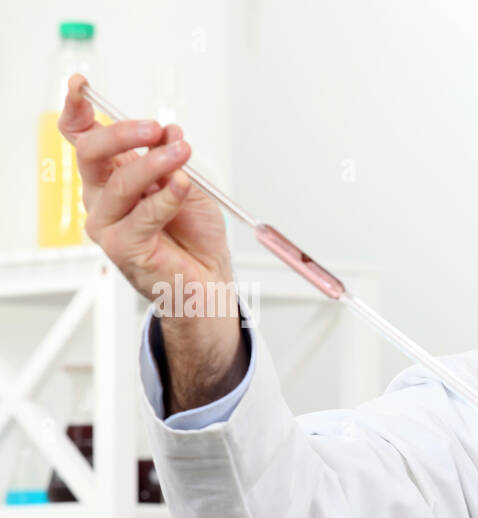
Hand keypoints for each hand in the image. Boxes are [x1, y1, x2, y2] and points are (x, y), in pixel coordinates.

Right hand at [59, 73, 234, 319]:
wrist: (209, 280)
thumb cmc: (195, 235)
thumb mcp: (189, 185)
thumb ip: (175, 158)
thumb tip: (170, 132)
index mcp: (114, 175)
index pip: (82, 136)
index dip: (78, 109)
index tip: (82, 86)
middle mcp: (103, 197)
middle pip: (91, 152)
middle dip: (123, 133)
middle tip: (157, 130)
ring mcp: (108, 224)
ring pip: (120, 182)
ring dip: (155, 164)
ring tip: (182, 155)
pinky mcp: (122, 248)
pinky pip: (142, 216)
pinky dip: (166, 197)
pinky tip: (182, 187)